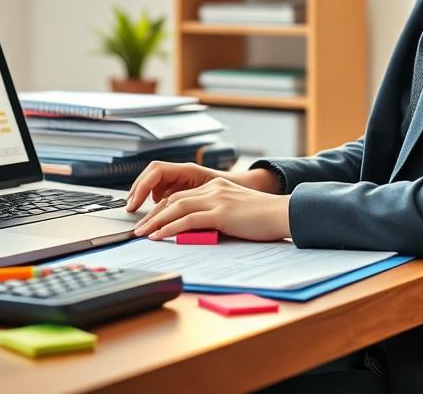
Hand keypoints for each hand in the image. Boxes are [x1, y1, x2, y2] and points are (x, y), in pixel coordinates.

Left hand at [131, 177, 291, 241]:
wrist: (283, 214)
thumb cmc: (264, 218)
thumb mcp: (235, 213)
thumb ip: (216, 217)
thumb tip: (197, 232)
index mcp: (216, 187)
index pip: (180, 196)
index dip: (162, 209)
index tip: (150, 221)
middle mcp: (213, 189)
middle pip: (173, 199)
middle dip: (153, 215)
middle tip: (139, 228)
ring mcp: (216, 199)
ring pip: (176, 207)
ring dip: (155, 222)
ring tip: (142, 234)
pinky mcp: (221, 213)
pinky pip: (188, 220)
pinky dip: (170, 228)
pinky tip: (159, 236)